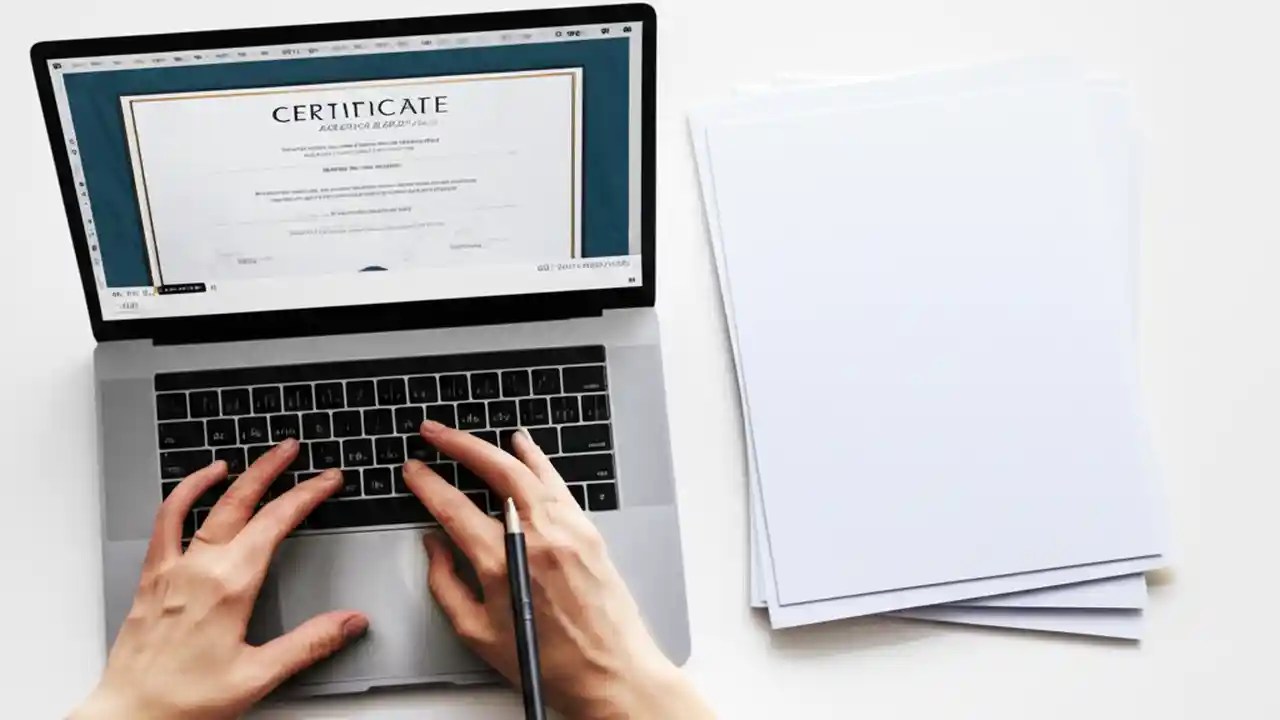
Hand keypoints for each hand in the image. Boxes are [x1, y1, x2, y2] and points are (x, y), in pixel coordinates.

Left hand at [72, 440, 367, 719]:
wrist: (132, 714)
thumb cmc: (186, 699)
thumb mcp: (259, 674)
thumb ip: (310, 643)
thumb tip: (350, 621)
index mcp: (232, 585)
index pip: (278, 522)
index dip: (308, 494)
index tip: (329, 480)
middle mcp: (201, 567)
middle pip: (243, 501)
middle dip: (274, 469)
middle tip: (294, 449)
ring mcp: (173, 567)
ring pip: (206, 504)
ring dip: (233, 475)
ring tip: (252, 458)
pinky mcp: (153, 576)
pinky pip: (166, 521)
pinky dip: (183, 494)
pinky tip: (197, 484)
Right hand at [404, 422, 712, 719]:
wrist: (609, 672)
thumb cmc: (546, 663)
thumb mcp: (477, 633)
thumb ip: (445, 584)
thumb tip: (432, 546)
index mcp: (502, 564)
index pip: (453, 508)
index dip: (427, 483)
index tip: (413, 469)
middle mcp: (537, 538)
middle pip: (494, 471)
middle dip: (458, 445)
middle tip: (433, 433)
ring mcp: (567, 530)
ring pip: (528, 470)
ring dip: (495, 447)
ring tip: (469, 435)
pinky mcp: (588, 531)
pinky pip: (557, 483)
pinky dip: (537, 460)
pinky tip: (523, 448)